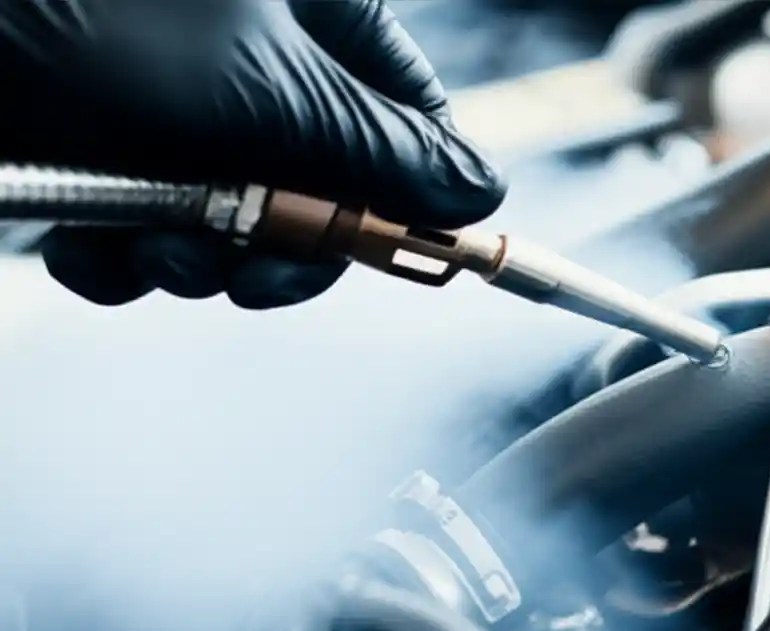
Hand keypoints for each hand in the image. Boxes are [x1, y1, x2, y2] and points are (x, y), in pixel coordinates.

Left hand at [0, 0, 505, 307]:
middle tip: (253, 273)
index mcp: (316, 11)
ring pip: (238, 221)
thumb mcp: (266, 92)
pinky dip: (125, 257)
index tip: (400, 258)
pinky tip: (95, 245)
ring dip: (198, 260)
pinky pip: (153, 226)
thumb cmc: (95, 18)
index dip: (411, 198)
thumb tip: (480, 195)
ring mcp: (180, 105)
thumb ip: (383, 153)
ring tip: (152, 245)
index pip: (411, 116)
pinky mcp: (111, 147)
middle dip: (287, 245)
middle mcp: (255, 56)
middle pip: (327, 186)